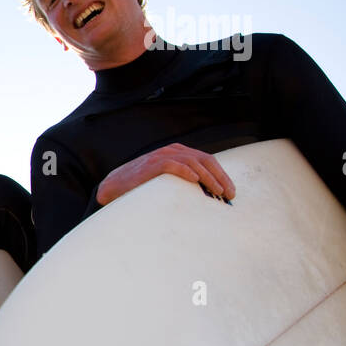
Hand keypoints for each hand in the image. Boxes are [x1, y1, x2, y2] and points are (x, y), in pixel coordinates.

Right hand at [96, 143, 235, 206]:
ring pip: (193, 162)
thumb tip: (208, 195)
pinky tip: (195, 180)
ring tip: (217, 191)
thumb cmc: (143, 186)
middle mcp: (172, 150)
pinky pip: (173, 165)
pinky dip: (186, 171)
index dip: (222, 175)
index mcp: (179, 152)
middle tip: (229, 193)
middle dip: (220, 177)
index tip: (231, 191)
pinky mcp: (152, 164)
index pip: (207, 160)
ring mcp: (162, 155)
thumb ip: (184, 179)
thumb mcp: (167, 179)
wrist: (115, 185)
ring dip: (208, 177)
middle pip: (204, 159)